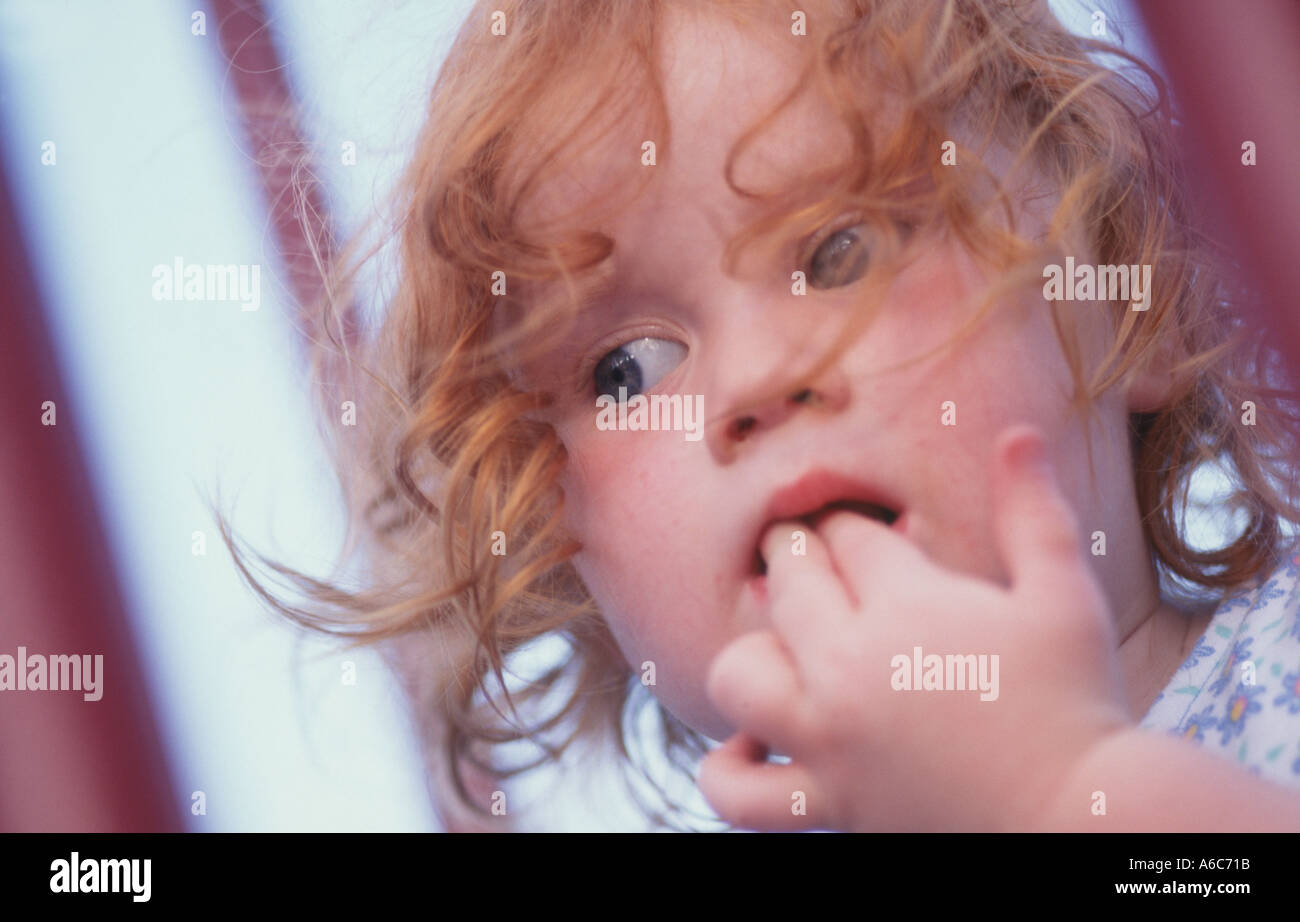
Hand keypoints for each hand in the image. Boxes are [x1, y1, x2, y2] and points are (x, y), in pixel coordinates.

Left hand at [698, 424, 1133, 830]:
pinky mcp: (828, 802)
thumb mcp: (1067, 595)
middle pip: (788, 583)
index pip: (847, 536)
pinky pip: (738, 794)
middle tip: (807, 552)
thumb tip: (1018, 433)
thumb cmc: (1080, 702)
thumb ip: (1034, 510)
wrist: (1081, 821)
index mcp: (907, 606)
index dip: (850, 525)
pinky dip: (727, 770)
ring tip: (785, 644)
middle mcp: (851, 668)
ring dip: (755, 651)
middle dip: (796, 555)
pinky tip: (751, 746)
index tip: (857, 529)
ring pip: (740, 674)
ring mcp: (831, 739)